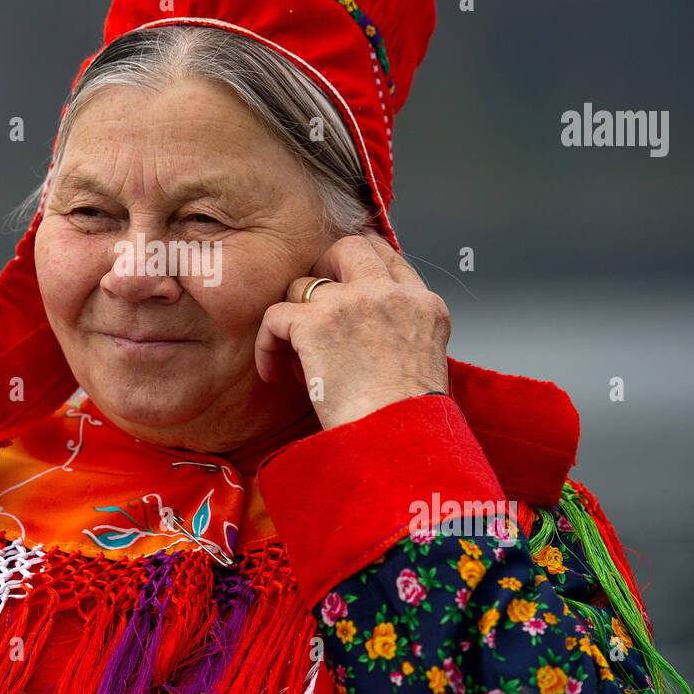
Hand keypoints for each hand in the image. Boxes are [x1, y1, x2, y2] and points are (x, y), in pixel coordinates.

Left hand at [254, 233, 451, 429]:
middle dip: (324, 270)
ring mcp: (353, 303)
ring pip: (303, 285)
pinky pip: (275, 316)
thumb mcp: (424, 365)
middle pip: (349, 247)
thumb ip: (400, 333)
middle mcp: (391, 294)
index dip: (360, 269)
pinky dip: (268, 346)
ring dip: (293, 320)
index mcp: (424, 305)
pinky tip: (275, 374)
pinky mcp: (315, 322)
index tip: (342, 292)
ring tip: (299, 362)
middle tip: (311, 308)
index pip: (389, 258)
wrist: (398, 445)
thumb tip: (364, 334)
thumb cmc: (407, 424)